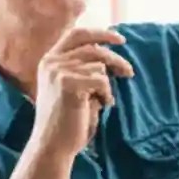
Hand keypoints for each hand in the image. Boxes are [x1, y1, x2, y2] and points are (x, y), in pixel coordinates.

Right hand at [29, 27, 134, 159]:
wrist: (52, 145)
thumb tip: (111, 55)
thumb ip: (82, 69)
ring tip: (101, 101)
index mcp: (49, 60)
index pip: (77, 34)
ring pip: (99, 66)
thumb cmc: (65, 120)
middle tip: (129, 73)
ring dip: (106, 85)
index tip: (120, 40)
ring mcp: (59, 71)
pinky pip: (102, 80)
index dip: (100, 34)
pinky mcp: (69, 84)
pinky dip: (106, 94)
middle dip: (116, 59)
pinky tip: (101, 105)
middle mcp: (52, 62)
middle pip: (93, 48)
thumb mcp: (70, 87)